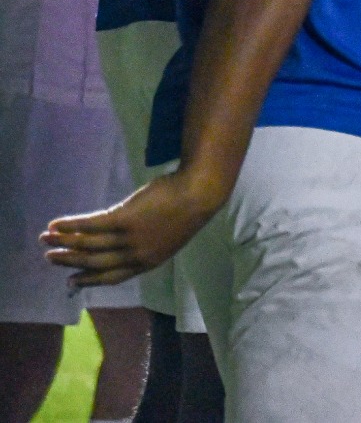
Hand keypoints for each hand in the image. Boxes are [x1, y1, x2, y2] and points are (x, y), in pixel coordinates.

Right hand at [42, 168, 225, 286]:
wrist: (200, 193)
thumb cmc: (186, 210)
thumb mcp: (167, 237)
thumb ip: (146, 245)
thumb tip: (124, 244)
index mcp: (147, 263)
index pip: (111, 277)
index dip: (89, 280)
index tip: (70, 282)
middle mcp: (135, 255)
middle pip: (94, 263)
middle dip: (69, 261)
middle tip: (49, 258)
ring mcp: (129, 238)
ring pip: (88, 244)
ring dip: (63, 242)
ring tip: (45, 238)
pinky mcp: (124, 219)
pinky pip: (90, 224)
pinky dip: (71, 225)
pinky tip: (57, 223)